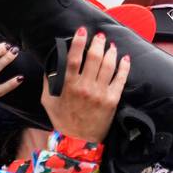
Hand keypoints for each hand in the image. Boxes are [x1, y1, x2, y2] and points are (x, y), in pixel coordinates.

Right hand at [40, 28, 129, 142]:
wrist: (79, 142)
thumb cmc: (63, 121)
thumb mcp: (48, 102)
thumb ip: (48, 82)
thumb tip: (50, 66)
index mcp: (69, 86)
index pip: (73, 58)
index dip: (78, 42)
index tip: (82, 31)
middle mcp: (85, 87)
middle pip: (94, 58)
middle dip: (97, 43)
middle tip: (100, 36)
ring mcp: (101, 93)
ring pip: (108, 65)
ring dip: (110, 52)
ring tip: (110, 45)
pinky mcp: (113, 100)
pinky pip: (120, 79)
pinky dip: (124, 67)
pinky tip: (125, 59)